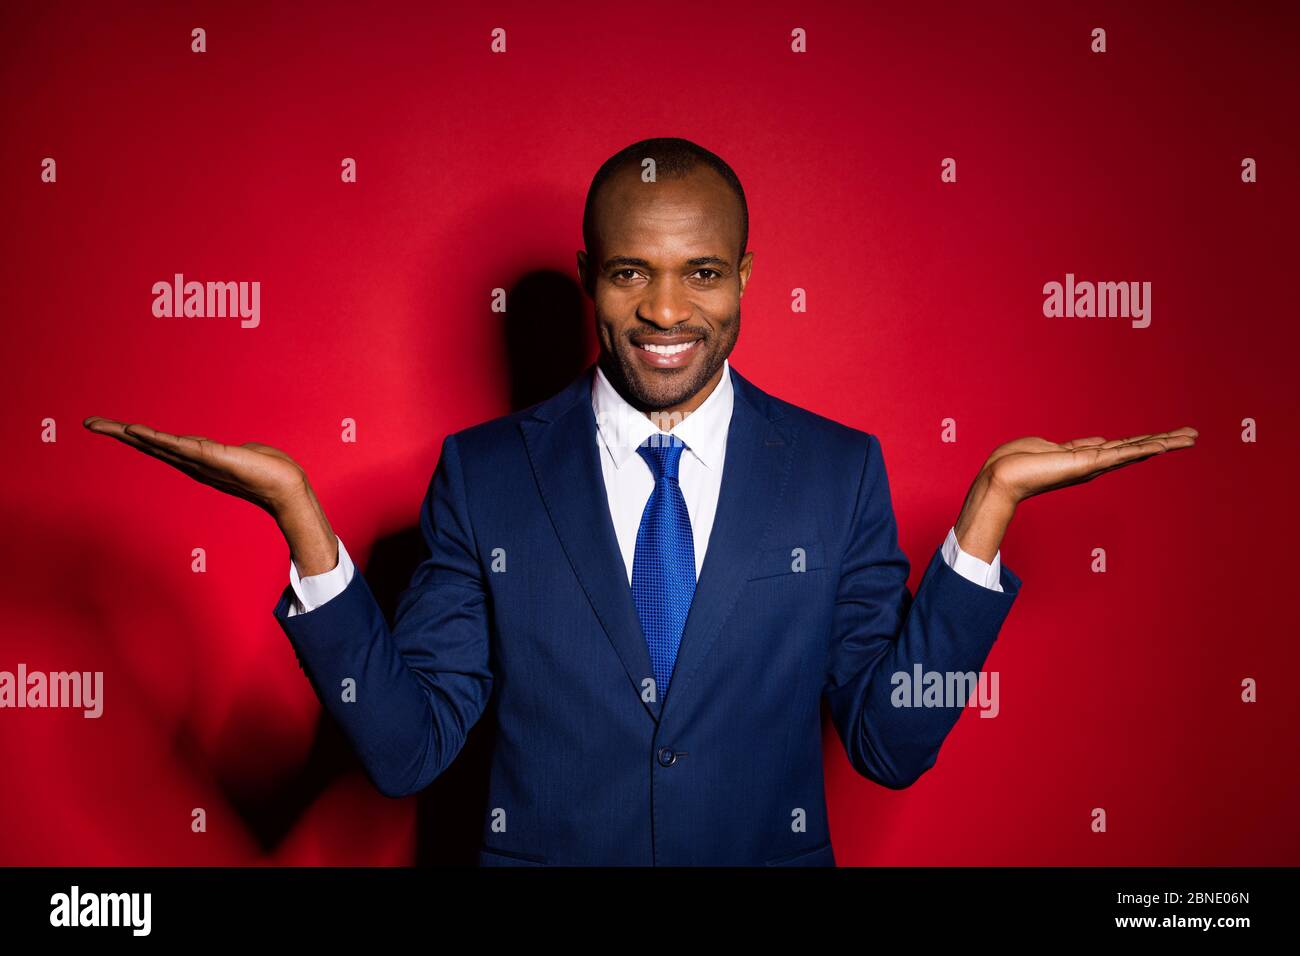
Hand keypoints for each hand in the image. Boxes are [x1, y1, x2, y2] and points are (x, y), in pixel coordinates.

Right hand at [83, 415, 339, 574]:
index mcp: (197, 460)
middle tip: (91, 423)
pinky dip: (158, 439)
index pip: (160, 445)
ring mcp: (201, 461)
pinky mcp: (213, 458)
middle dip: (120, 434)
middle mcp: (193, 462)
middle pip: (150, 445)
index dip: (136, 436)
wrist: (287, 487)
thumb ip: (223, 453)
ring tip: (106, 425)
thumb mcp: (239, 455)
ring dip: (132, 435)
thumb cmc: (268, 471)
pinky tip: (138, 432)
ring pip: (160, 445)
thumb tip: (220, 452)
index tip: (113, 426)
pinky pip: (180, 446)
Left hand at [982, 426, 1198, 504]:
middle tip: (1192, 435)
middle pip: (1136, 449)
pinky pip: (1121, 454)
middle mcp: (1094, 463)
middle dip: (1164, 441)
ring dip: (1164, 443)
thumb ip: (1077, 445)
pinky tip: (1164, 445)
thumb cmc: (1017, 462)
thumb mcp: (1052, 447)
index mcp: (1086, 457)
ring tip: (1190, 437)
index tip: (1167, 437)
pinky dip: (1144, 449)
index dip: (1145, 441)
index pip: (1122, 447)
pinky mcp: (1088, 464)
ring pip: (1135, 451)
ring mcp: (1093, 465)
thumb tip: (1097, 441)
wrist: (1001, 476)